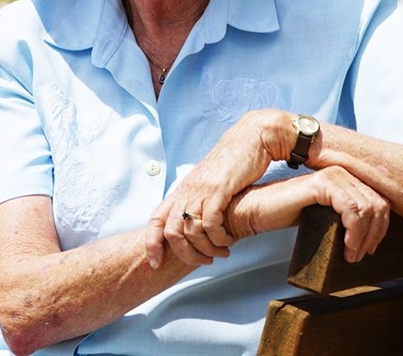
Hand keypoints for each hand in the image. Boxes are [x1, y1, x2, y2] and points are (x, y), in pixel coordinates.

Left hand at [146, 110, 291, 267]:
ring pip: (190, 230)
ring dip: (205, 249)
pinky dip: (218, 238)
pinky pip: (210, 222)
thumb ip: (200, 199)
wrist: (251, 138)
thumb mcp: (210, 182)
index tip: (155, 263)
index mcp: (183, 189)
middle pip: (171, 231)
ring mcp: (202, 189)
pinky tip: (229, 240)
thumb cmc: (234, 162)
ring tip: (221, 253)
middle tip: (203, 262)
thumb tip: (196, 221)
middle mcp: (188, 190)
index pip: (156, 219)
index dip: (151, 243)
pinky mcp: (219, 188)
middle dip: (185, 254)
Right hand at [227, 166, 389, 262]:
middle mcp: (341, 171)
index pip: (379, 199)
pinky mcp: (321, 184)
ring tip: (351, 255)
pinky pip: (352, 210)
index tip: (369, 249)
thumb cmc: (287, 215)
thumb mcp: (325, 215)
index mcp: (345, 177)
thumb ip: (345, 215)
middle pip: (378, 203)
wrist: (256, 211)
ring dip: (364, 237)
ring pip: (368, 208)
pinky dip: (355, 233)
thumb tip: (371, 235)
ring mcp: (332, 175)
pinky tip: (346, 248)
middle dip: (375, 234)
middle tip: (360, 255)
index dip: (380, 228)